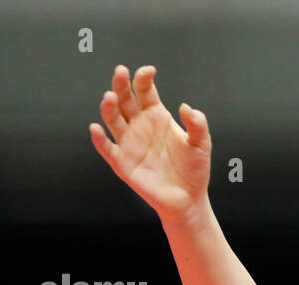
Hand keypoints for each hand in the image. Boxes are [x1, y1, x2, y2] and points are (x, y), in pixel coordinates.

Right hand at [89, 65, 211, 224]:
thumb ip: (197, 124)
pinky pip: (107, 148)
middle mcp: (139, 125)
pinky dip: (99, 139)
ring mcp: (129, 143)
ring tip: (110, 97)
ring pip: (113, 119)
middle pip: (125, 99)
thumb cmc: (195, 169)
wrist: (189, 198)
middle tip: (121, 72)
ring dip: (109, 107)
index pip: (144, 90)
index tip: (149, 71)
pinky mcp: (122, 162)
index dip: (143, 78)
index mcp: (156, 115)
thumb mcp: (201, 144)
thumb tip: (185, 107)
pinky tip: (97, 128)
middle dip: (121, 85)